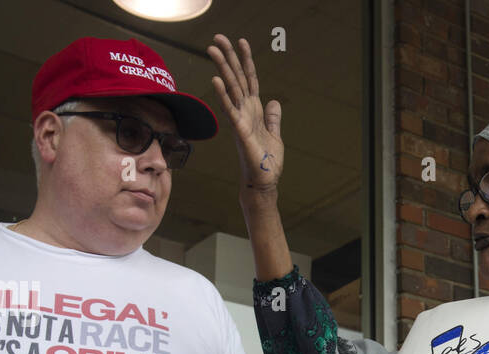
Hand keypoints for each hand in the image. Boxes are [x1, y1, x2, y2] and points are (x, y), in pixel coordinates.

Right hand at [207, 35, 283, 194]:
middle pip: (236, 78)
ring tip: (212, 49)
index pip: (249, 79)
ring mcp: (241, 119)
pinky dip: (223, 94)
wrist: (264, 181)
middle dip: (228, 57)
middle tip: (217, 37)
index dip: (246, 60)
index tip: (241, 41)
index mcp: (254, 110)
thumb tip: (275, 102)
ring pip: (231, 88)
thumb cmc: (267, 161)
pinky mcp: (240, 131)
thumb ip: (273, 118)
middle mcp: (245, 111)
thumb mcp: (275, 134)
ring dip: (222, 68)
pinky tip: (216, 79)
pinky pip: (230, 109)